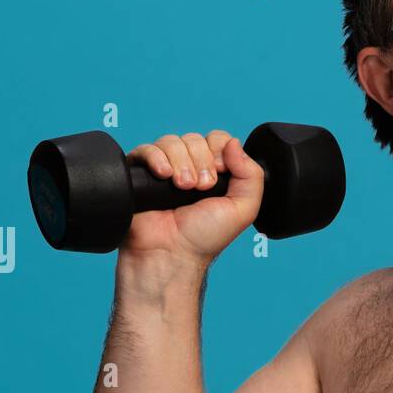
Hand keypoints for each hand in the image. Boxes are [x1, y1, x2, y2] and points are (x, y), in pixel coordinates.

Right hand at [122, 131, 263, 264]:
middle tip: (200, 188)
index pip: (218, 139)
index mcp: (214, 171)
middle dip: (201, 161)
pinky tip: (164, 176)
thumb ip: (252, 175)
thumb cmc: (204, 237)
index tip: (219, 174)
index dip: (219, 151)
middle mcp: (189, 167)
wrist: (171, 254)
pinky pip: (146, 149)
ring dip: (181, 162)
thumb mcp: (243, 208)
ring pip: (172, 141)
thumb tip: (234, 143)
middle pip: (195, 138)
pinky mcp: (140, 173)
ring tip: (182, 187)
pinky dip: (156, 158)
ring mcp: (164, 169)